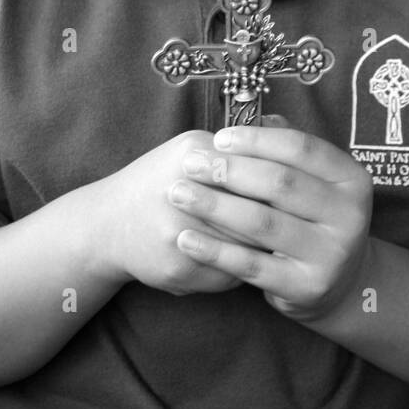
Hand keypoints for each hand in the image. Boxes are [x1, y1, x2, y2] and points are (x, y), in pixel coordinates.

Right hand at [105, 127, 285, 296]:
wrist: (107, 224)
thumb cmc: (161, 180)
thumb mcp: (192, 148)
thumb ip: (239, 144)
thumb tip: (289, 134)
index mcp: (192, 155)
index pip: (257, 169)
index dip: (283, 184)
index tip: (300, 191)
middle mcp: (184, 192)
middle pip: (256, 209)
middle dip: (280, 219)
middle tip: (298, 222)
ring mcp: (180, 233)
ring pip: (247, 247)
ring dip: (267, 248)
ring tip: (280, 244)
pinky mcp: (178, 268)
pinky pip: (230, 274)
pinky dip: (244, 270)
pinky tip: (247, 263)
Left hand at [169, 117, 372, 322]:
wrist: (338, 282)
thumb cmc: (312, 217)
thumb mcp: (313, 181)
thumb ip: (287, 149)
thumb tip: (256, 119)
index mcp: (351, 179)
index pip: (301, 148)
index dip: (257, 140)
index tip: (219, 137)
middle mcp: (348, 216)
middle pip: (280, 183)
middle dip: (229, 171)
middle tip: (190, 163)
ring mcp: (330, 254)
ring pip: (262, 223)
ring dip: (214, 206)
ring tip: (179, 193)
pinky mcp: (306, 287)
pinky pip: (251, 266)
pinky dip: (215, 251)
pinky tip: (186, 238)